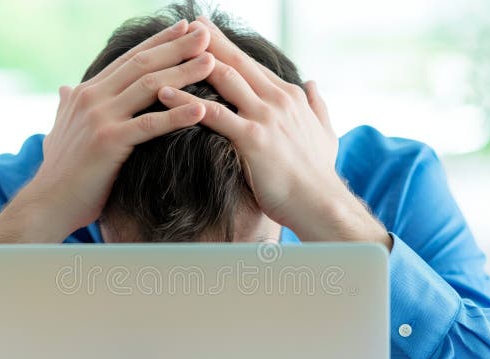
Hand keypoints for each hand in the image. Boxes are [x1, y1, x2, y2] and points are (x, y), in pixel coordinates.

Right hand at [0, 20, 216, 292]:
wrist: (47, 204)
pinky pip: (150, 124)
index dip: (159, 42)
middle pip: (142, 64)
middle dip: (177, 47)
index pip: (129, 59)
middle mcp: (92, 98)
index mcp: (86, 93)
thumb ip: (67, 107)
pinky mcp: (108, 142)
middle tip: (207, 35)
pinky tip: (202, 110)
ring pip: (149, 87)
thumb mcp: (60, 131)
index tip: (185, 30)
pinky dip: (177, 115)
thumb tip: (64, 88)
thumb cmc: (61, 174)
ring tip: (212, 64)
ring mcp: (99, 118)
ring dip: (183, 73)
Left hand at [158, 18, 390, 247]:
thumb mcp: (326, 132)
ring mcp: (265, 117)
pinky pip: (214, 114)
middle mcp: (277, 99)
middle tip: (187, 23)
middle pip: (237, 60)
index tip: (210, 33)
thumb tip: (313, 83)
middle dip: (209, 40)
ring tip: (170, 48)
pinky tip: (163, 94)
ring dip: (194, 62)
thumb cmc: (320, 175)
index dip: (229, 46)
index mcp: (289, 96)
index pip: (253, 63)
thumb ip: (317, 105)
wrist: (322, 204)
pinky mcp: (253, 139)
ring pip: (225, 79)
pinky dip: (186, 102)